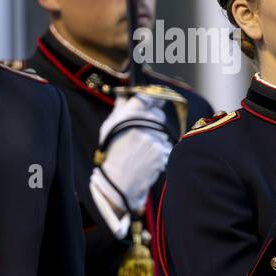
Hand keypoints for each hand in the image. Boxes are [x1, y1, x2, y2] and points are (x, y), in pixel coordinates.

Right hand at [90, 93, 172, 236]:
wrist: (117, 182)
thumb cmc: (111, 154)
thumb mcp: (109, 128)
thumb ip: (120, 108)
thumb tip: (124, 94)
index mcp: (126, 117)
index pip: (144, 98)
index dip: (152, 98)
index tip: (156, 99)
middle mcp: (140, 126)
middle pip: (157, 114)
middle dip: (154, 119)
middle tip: (145, 132)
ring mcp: (152, 139)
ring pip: (163, 131)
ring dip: (157, 137)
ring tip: (142, 150)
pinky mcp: (161, 152)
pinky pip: (166, 145)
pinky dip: (160, 151)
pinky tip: (147, 158)